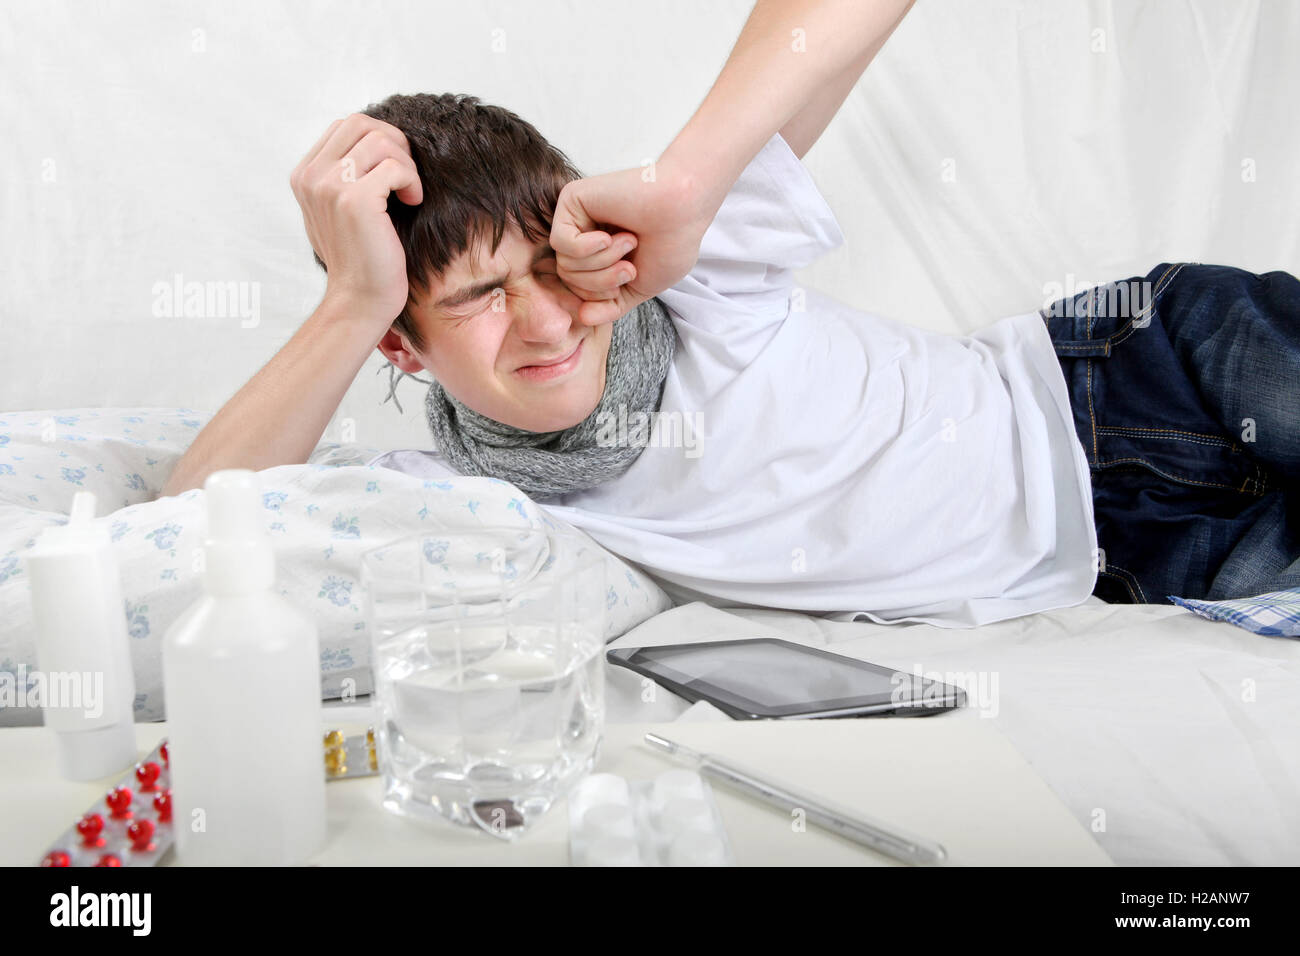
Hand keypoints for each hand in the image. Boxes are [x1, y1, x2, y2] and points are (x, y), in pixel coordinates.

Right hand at [289, 113, 422, 323]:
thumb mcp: (338, 209)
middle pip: (361, 123)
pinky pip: (395, 167)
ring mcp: (330, 186)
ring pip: (381, 140)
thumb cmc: (360, 257)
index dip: (378, 138)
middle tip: (406, 176)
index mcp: (304, 175)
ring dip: (405, 164)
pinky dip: (411, 181)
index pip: (345, 125)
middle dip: (394, 143)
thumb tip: (368, 138)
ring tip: (408, 192)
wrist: (360, 299)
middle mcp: (311, 176)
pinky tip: (412, 201)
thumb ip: (341, 174)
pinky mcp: (355, 201)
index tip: (393, 169)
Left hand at [550, 163, 711, 325]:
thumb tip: (581, 318)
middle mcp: (585, 235)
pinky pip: (561, 242)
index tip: (632, 276)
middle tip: (630, 265)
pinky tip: (608, 236)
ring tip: (629, 241)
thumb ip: (611, 305)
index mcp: (601, 255)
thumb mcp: (641, 287)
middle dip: (602, 282)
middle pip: (570, 279)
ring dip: (601, 262)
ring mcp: (576, 217)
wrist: (685, 207)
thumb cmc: (672, 243)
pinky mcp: (571, 200)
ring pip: (565, 263)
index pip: (580, 291)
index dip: (602, 296)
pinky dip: (587, 247)